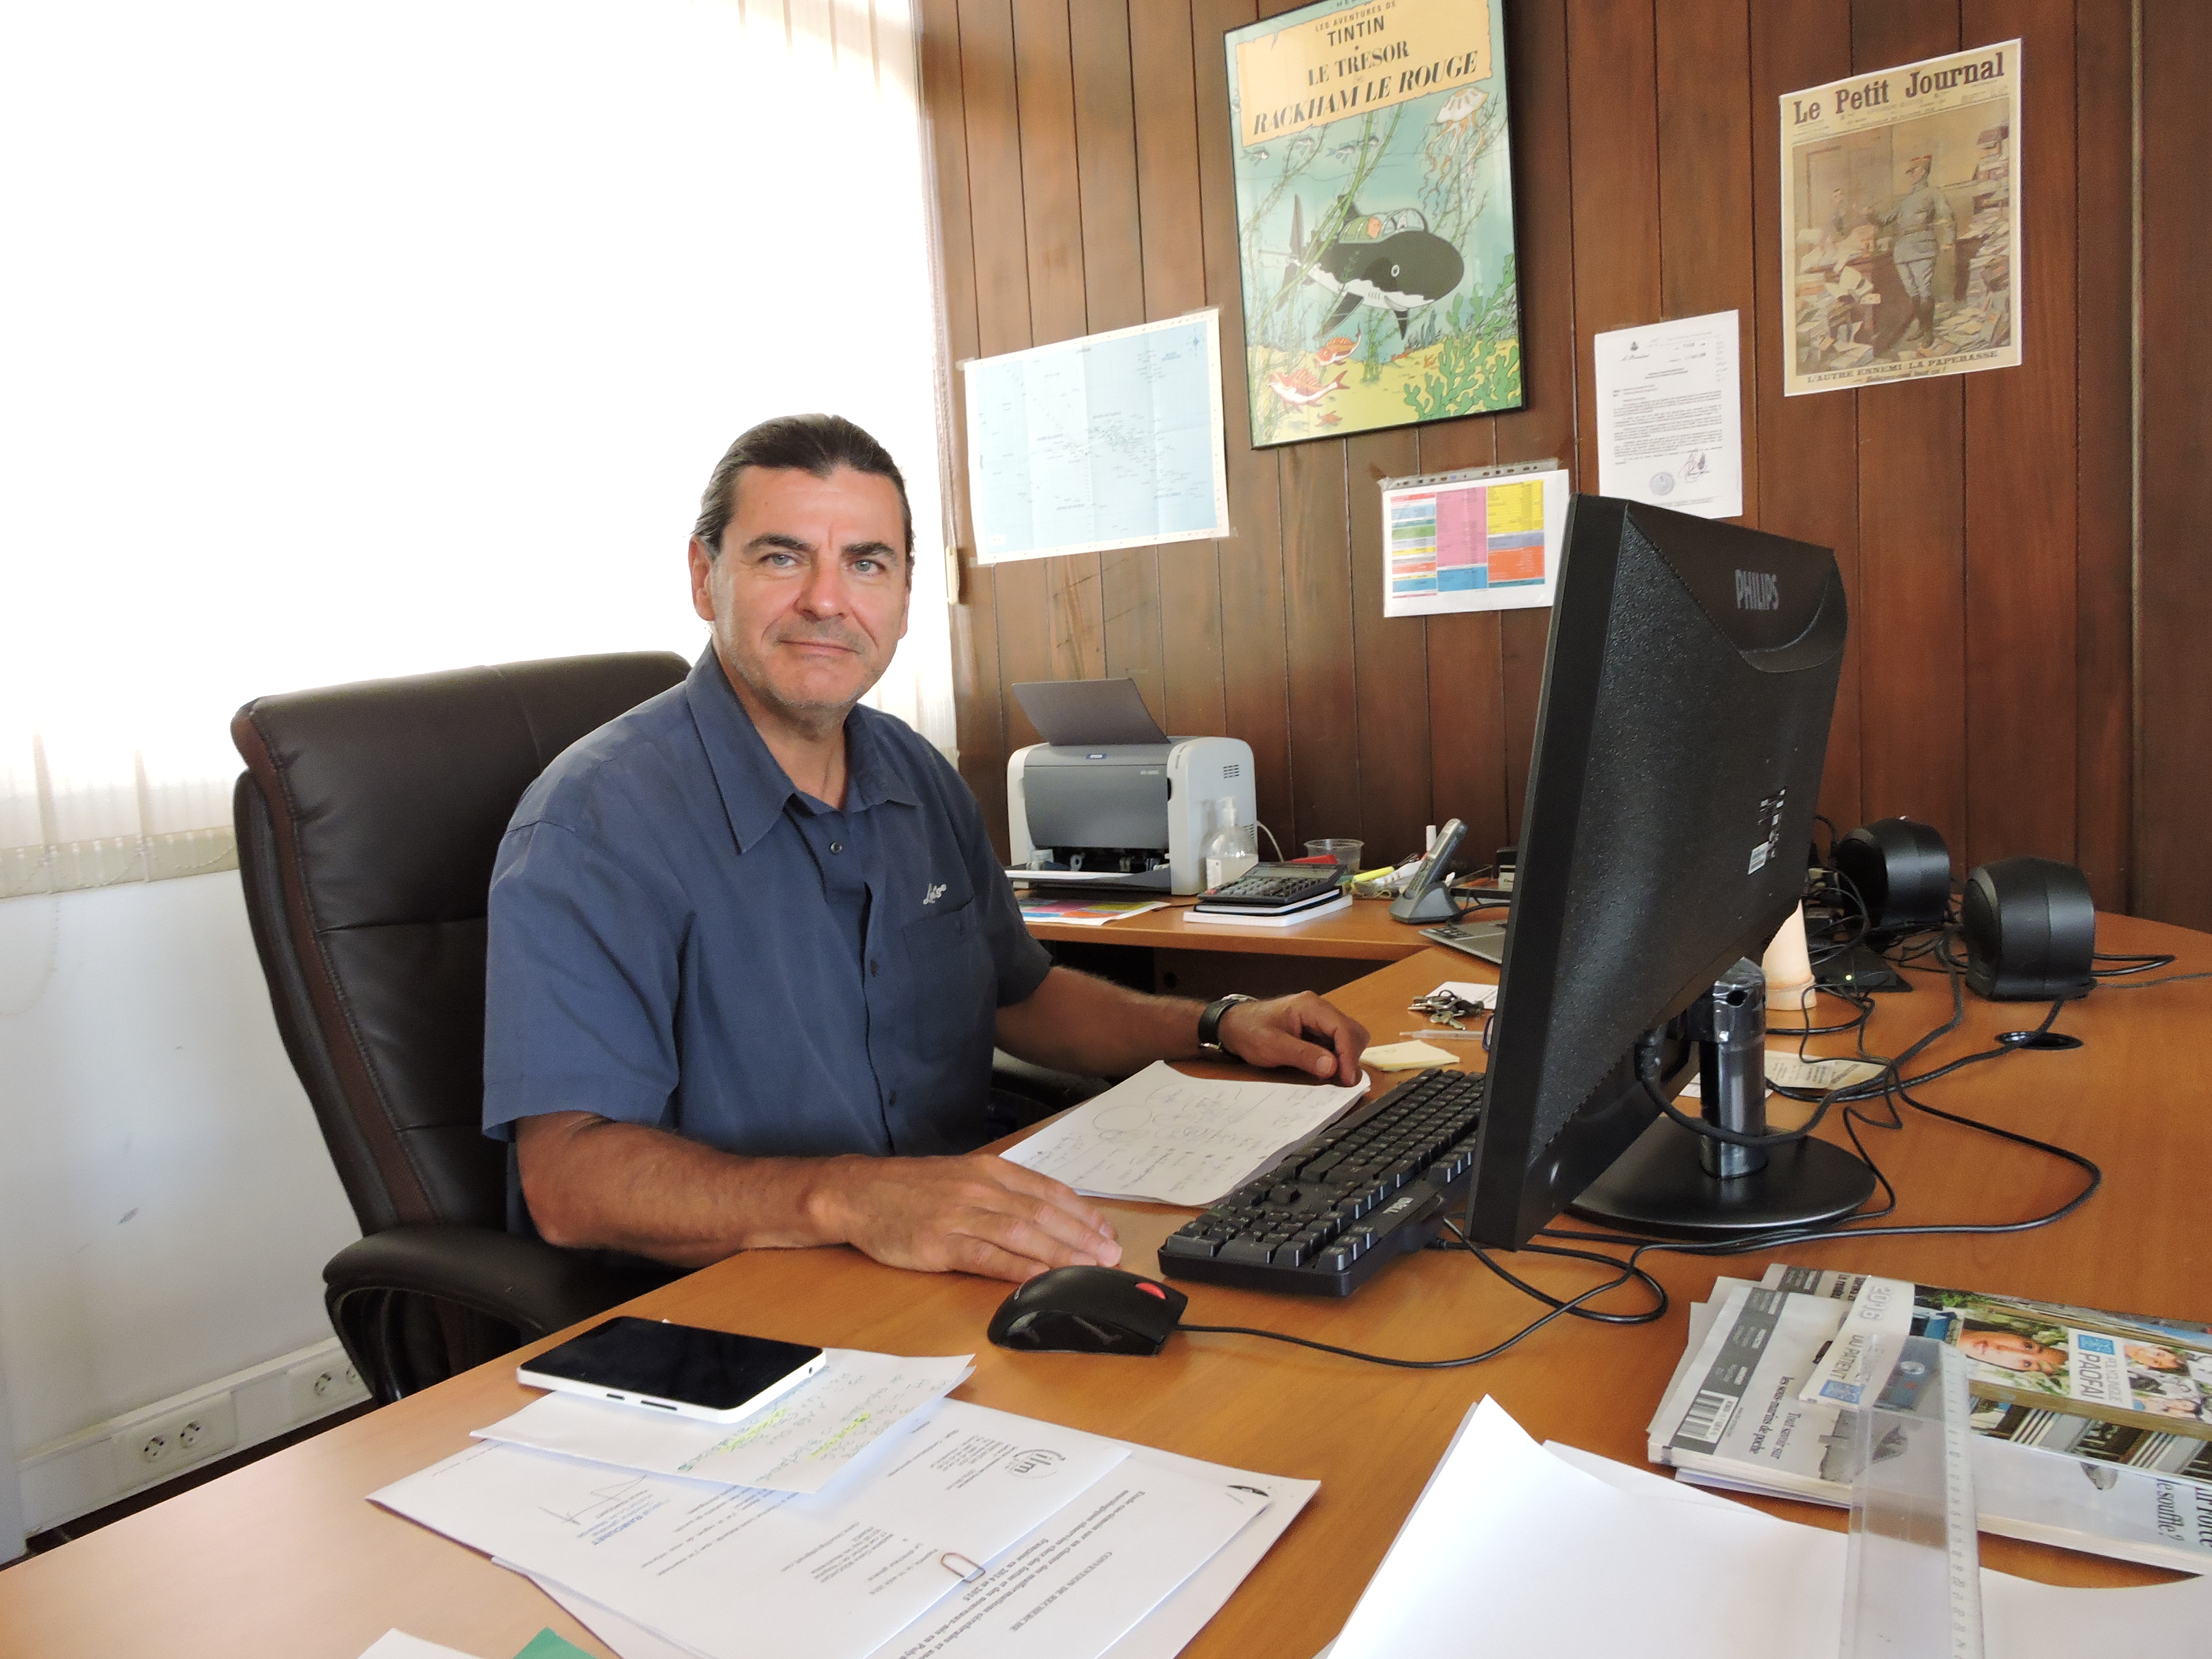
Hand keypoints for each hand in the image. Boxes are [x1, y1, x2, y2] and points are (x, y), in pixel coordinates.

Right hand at [814, 1152, 1121, 1282]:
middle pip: (1043, 1214)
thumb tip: (1045, 1212)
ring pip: (1023, 1234)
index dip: (1083, 1213)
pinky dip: (1021, 1268)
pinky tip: (1044, 1278)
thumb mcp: (962, 1176)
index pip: (1048, 1191)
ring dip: (1062, 1254)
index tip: (1108, 1231)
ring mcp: (961, 1216)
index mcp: (989, 1170)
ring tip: (1090, 1269)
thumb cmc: (911, 1189)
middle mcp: (980, 1190)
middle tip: (1111, 1256)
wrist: (859, 1193)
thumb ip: (1001, 1191)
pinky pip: (989, 1257)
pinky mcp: (942, 1243)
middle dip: (1083, 1237)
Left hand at [1217, 992, 1369, 1084]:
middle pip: (1351, 1032)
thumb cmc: (1248, 1031)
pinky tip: (1326, 1070)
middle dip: (1351, 1057)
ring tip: (1334, 1078)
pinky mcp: (1316, 1030)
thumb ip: (1303, 1055)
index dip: (1349, 1055)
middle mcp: (1319, 1009)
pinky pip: (1336, 1043)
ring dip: (1346, 1058)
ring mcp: (1318, 1019)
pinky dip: (1337, 1058)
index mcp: (1310, 1006)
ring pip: (1347, 1037)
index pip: (1342, 1028)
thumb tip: (1332, 1067)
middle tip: (1342, 1081)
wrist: (1232, 1025)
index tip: (1347, 1079)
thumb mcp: (1272, 1046)